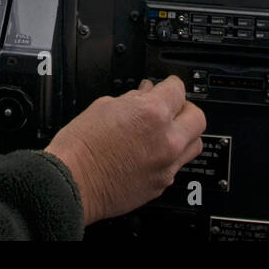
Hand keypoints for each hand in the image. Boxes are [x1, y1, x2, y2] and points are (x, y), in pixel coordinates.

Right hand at [45, 75, 205, 225]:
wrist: (71, 184)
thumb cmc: (80, 148)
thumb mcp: (104, 107)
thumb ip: (133, 98)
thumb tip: (146, 93)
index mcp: (152, 114)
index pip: (178, 89)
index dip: (170, 84)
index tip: (166, 86)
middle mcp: (166, 140)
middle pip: (197, 117)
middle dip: (185, 108)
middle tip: (171, 107)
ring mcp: (166, 165)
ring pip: (194, 144)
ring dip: (184, 134)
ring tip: (166, 131)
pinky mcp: (161, 184)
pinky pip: (177, 165)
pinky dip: (170, 156)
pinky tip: (152, 151)